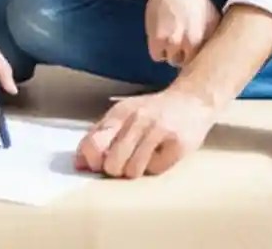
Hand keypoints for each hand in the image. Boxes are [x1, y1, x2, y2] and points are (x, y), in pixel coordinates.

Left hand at [74, 88, 215, 178]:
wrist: (193, 99)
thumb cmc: (153, 112)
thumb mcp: (124, 116)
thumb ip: (99, 135)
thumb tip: (78, 164)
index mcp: (120, 113)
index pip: (93, 144)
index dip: (93, 161)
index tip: (100, 162)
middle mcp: (138, 119)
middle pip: (112, 165)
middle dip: (116, 170)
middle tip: (127, 161)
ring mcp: (158, 130)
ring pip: (132, 171)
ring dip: (137, 169)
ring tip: (145, 156)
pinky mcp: (177, 144)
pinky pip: (155, 170)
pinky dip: (156, 166)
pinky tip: (162, 152)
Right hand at [146, 0, 219, 66]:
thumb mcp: (212, 17)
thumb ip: (213, 38)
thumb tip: (216, 56)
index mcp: (208, 38)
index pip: (205, 63)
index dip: (198, 59)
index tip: (194, 55)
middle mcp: (193, 42)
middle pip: (187, 63)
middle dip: (183, 56)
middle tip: (180, 42)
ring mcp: (174, 42)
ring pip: (171, 60)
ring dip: (170, 52)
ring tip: (171, 35)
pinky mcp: (158, 39)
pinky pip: (156, 56)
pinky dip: (157, 48)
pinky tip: (161, 34)